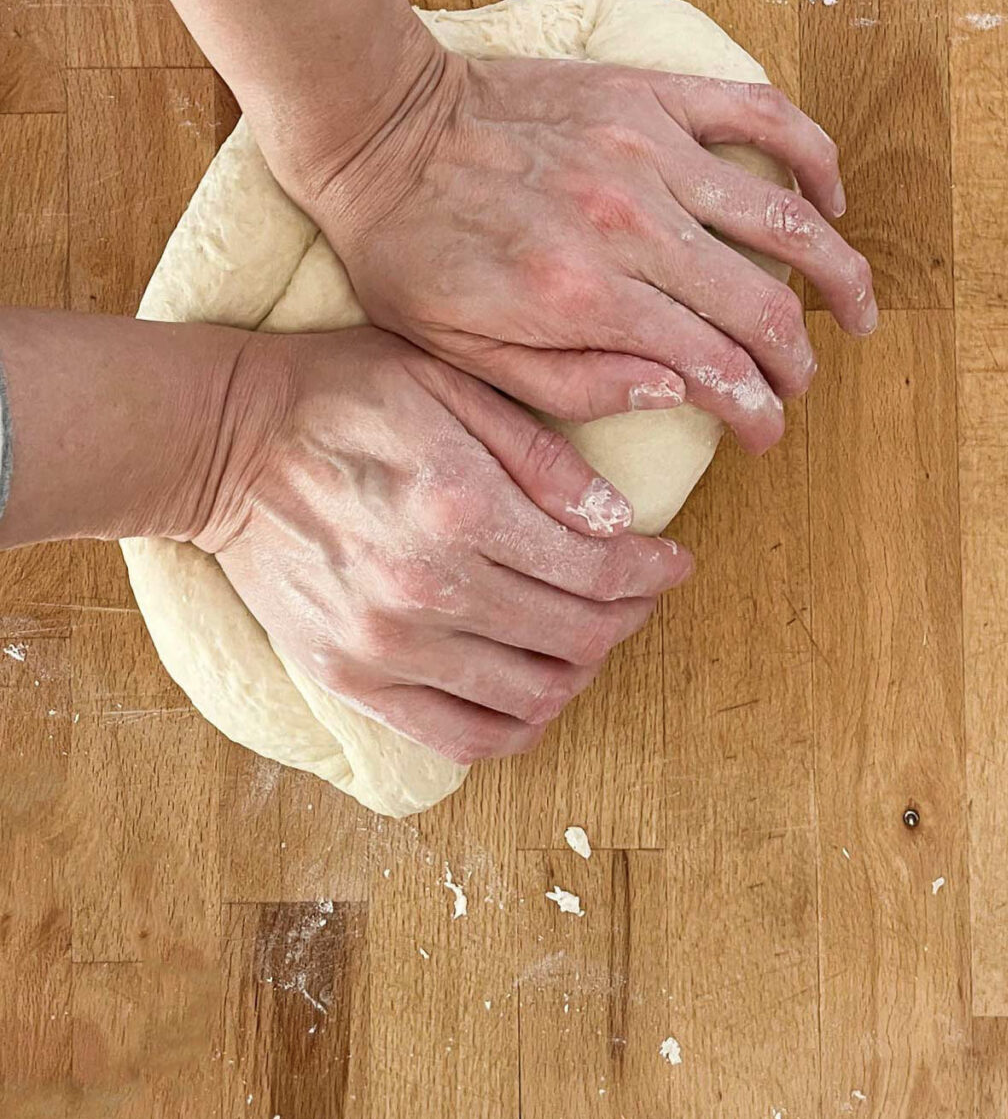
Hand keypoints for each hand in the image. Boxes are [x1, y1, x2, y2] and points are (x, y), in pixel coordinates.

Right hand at [195, 327, 689, 762]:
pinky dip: (519, 725)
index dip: (653, 572)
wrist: (223, 445)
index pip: (598, 569)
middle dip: (630, 617)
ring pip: (533, 694)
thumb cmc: (340, 394)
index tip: (672, 561)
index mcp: (463, 505)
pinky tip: (536, 689)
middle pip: (577, 636)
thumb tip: (619, 520)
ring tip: (590, 633)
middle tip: (640, 592)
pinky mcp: (352, 677)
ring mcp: (387, 644)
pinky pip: (463, 737)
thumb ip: (538, 453)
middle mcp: (431, 586)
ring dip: (583, 670)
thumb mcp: (447, 381)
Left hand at [288, 49, 876, 453]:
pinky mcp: (646, 95)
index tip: (765, 433)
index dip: (757, 411)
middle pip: (763, 304)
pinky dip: (807, 154)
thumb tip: (680, 390)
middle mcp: (632, 225)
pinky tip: (827, 195)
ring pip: (783, 215)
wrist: (375, 131)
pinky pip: (756, 114)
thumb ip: (576, 382)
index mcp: (586, 299)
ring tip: (855, 306)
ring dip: (835, 268)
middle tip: (801, 386)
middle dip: (798, 360)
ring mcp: (647, 151)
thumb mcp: (465, 353)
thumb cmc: (409, 252)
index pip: (715, 367)